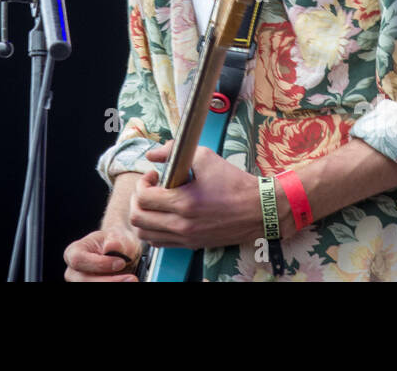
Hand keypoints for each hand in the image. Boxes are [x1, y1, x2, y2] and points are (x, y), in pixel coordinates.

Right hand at [63, 226, 141, 281]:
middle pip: (84, 281)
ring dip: (115, 285)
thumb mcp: (117, 236)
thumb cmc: (115, 241)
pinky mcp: (92, 288)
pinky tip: (127, 283)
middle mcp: (73, 271)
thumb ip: (115, 241)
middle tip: (131, 278)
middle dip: (110, 281)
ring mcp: (81, 282)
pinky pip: (103, 296)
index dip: (99, 264)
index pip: (79, 260)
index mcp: (73, 252)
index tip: (121, 263)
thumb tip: (110, 247)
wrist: (121, 250)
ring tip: (132, 280)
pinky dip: (116, 286)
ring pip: (94, 288)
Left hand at [129, 140, 266, 249]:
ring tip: (155, 203)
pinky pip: (159, 243)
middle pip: (138, 219)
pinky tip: (163, 215)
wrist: (258, 209)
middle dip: (137, 199)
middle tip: (150, 188)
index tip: (153, 175)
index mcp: (184, 203)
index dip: (142, 183)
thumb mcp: (205, 157)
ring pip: (145, 235)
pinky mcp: (192, 244)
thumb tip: (152, 154)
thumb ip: (174, 151)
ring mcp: (186, 238)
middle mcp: (182, 224)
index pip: (143, 198)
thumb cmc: (234, 182)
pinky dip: (153, 230)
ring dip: (143, 216)